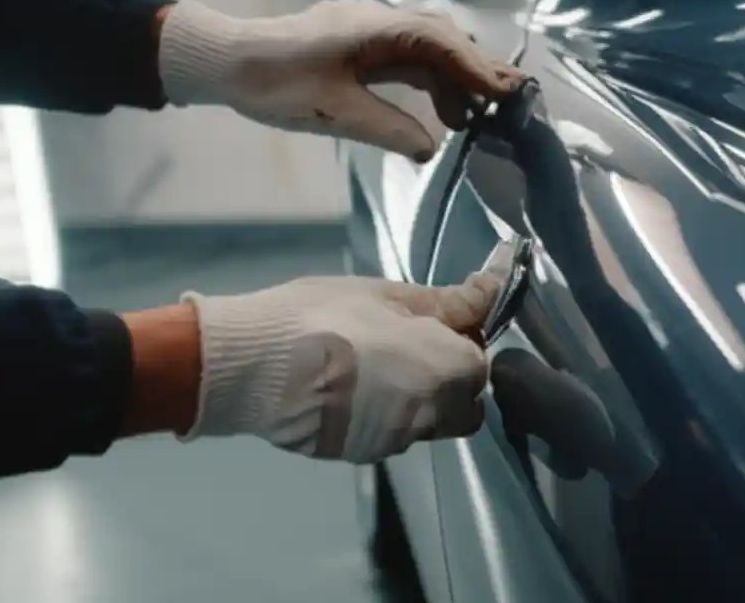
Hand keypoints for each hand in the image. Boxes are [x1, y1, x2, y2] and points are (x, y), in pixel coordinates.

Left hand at [157, 0, 523, 160]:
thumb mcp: (334, 113)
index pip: (440, 44)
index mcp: (374, 30)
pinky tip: (441, 112)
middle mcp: (377, 23)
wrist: (227, 64)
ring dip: (454, 80)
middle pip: (441, 40)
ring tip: (475, 119)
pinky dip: (430, 82)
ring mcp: (369, 33)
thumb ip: (387, 129)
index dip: (476, 68)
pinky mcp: (359, 47)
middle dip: (476, 70)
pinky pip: (408, 59)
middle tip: (511, 101)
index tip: (506, 92)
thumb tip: (429, 147)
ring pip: (427, 50)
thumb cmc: (273, 84)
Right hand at [179, 273, 499, 462]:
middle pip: (463, 405)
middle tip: (409, 347)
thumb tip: (491, 288)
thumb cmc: (324, 316)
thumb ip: (447, 302)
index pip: (480, 364)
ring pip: (427, 423)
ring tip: (371, 364)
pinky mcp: (360, 455)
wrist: (252, 365)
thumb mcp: (387, 295)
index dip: (461, 342)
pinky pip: (390, 433)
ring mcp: (396, 441)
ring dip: (416, 398)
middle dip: (448, 381)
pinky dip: (382, 413)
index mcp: (448, 371)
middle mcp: (433, 415)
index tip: (432, 324)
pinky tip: (347, 388)